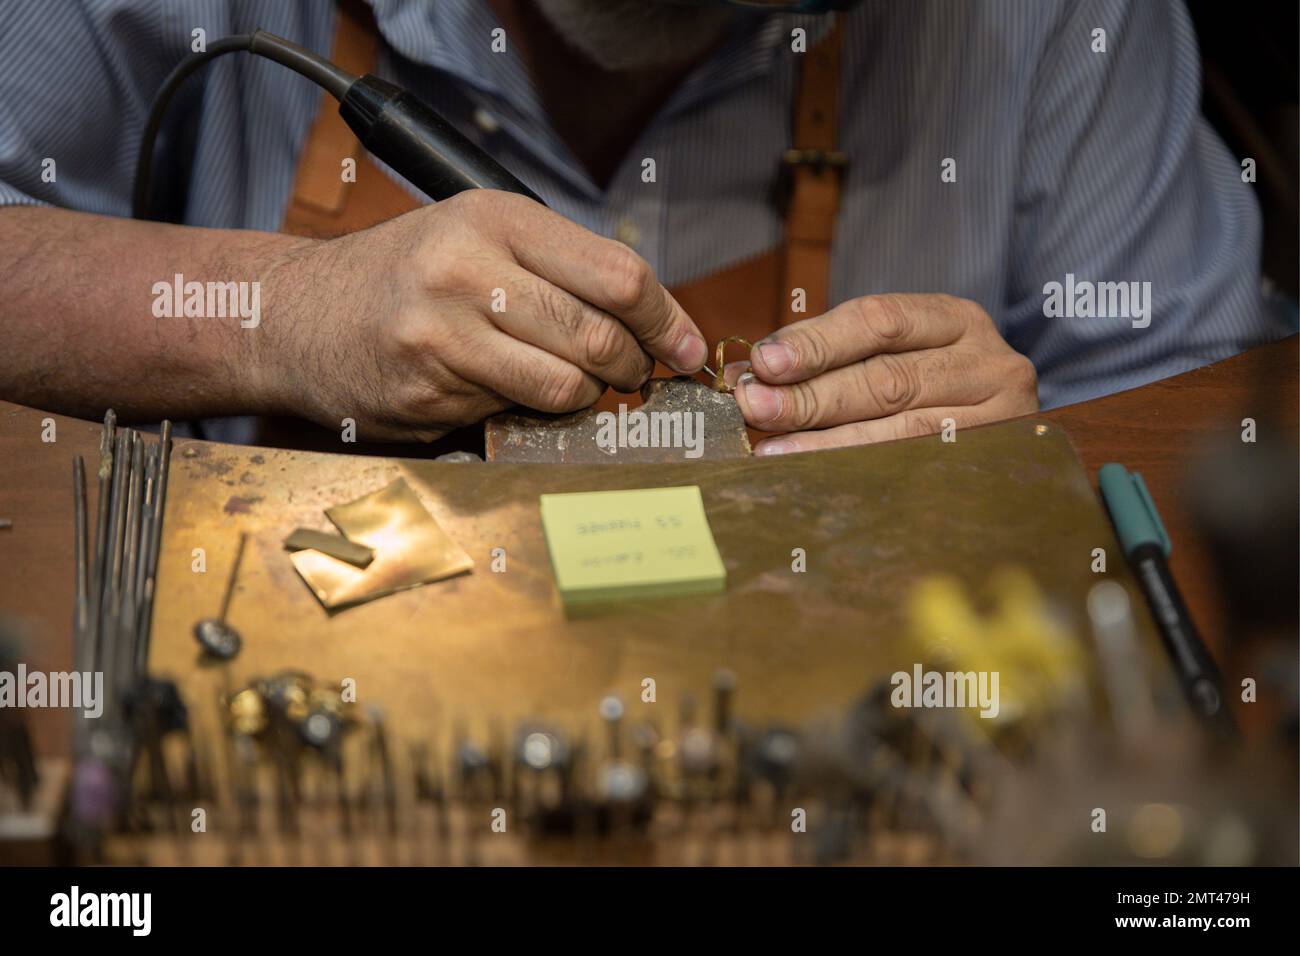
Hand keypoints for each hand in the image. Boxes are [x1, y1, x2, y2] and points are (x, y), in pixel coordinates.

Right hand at [262, 190, 705, 440]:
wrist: (297, 315)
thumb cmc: (408, 275)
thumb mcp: (479, 236)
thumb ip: (559, 266)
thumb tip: (654, 322)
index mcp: (495, 217)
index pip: (618, 274)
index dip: (668, 319)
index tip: (689, 347)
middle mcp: (468, 269)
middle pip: (598, 334)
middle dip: (632, 366)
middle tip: (634, 374)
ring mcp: (442, 334)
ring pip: (564, 385)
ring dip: (584, 396)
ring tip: (573, 385)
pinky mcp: (425, 391)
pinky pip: (513, 414)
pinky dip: (526, 412)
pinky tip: (500, 391)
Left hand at [730, 294, 1037, 453]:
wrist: (1014, 450)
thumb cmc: (930, 389)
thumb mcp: (892, 354)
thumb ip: (825, 356)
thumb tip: (747, 373)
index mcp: (955, 320)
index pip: (878, 321)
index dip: (816, 342)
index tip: (764, 363)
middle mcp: (987, 363)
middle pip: (886, 378)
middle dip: (810, 395)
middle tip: (755, 407)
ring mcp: (1001, 417)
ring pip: (900, 429)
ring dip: (825, 441)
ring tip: (772, 449)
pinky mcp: (995, 465)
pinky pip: (915, 469)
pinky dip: (857, 471)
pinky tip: (814, 475)